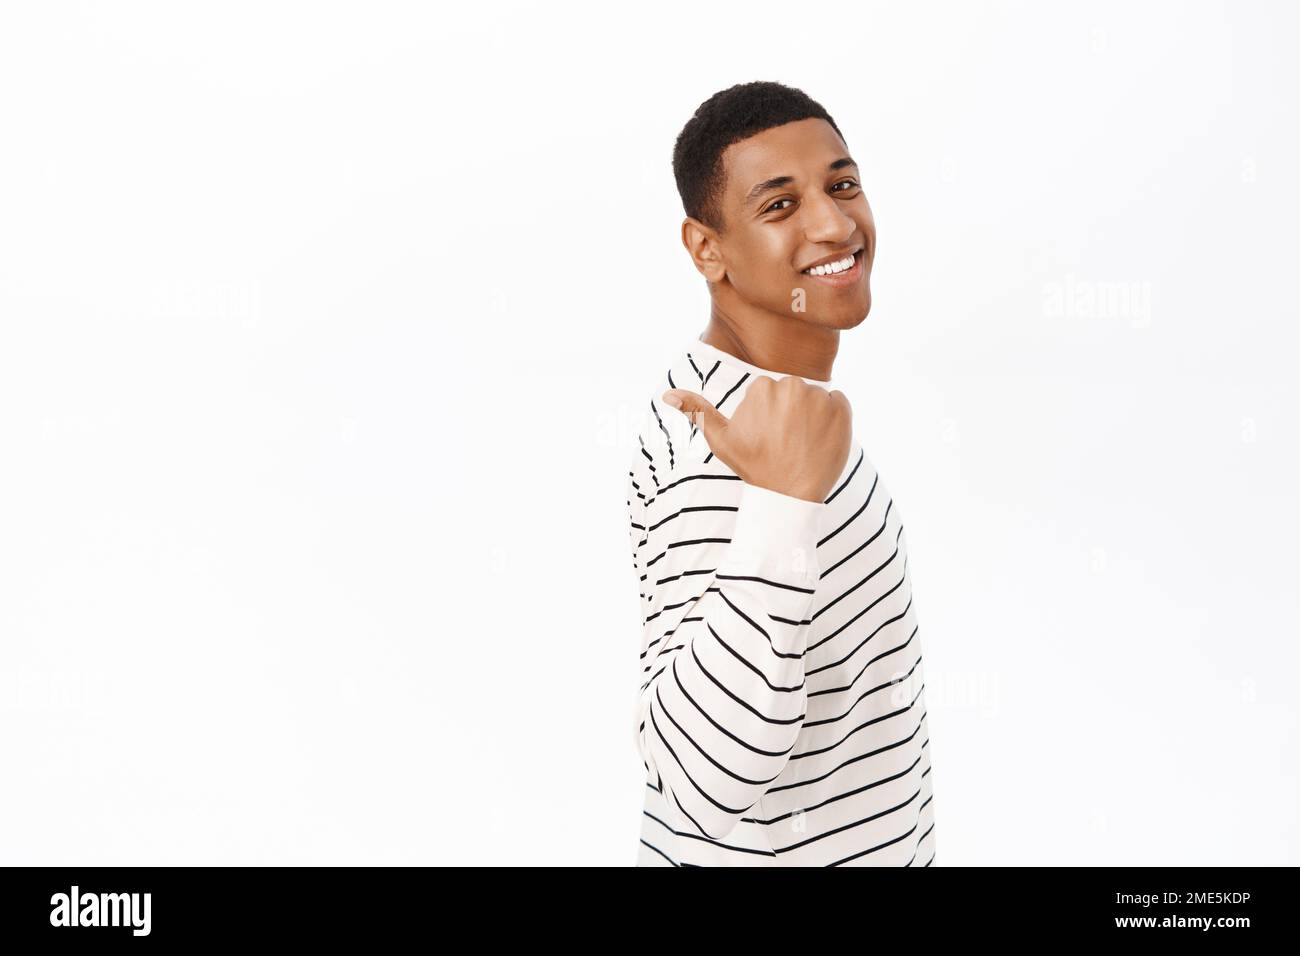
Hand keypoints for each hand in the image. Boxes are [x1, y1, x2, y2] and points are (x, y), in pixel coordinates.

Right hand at [663, 376, 851, 503]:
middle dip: (791, 413)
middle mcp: (791, 385)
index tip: (768, 436)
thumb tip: (668, 393)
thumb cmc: (753, 467)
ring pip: (816, 399)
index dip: (769, 416)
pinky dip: (833, 420)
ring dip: (812, 417)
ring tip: (802, 444)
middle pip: (794, 392)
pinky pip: (839, 405)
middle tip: (785, 443)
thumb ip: (696, 411)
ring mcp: (819, 398)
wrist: (789, 496)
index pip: (771, 392)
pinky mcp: (843, 411)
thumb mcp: (720, 439)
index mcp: (762, 387)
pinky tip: (820, 441)